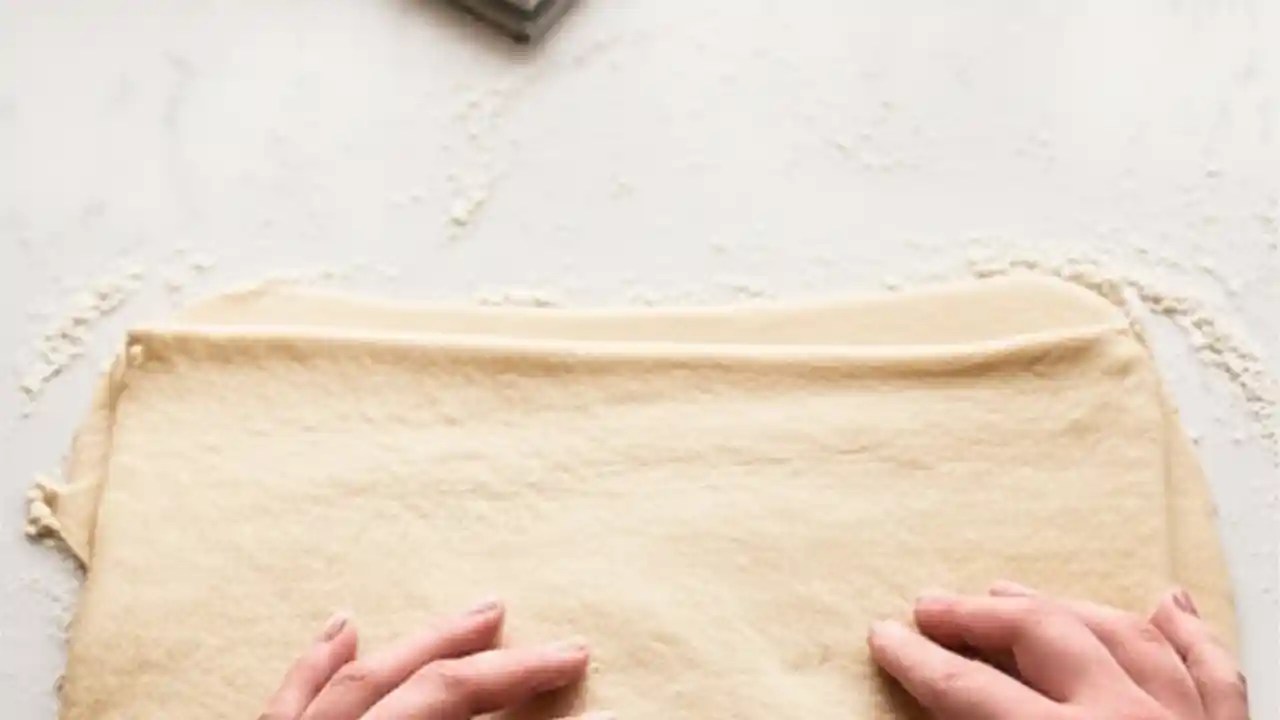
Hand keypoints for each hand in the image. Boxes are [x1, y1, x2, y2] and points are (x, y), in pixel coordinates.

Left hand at [261, 599, 599, 719]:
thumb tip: (586, 719)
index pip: (456, 698)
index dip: (522, 677)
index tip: (576, 660)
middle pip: (421, 685)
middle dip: (491, 660)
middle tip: (554, 644)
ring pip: (356, 682)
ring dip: (420, 644)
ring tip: (474, 616)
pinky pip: (285, 702)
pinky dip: (316, 664)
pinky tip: (344, 628)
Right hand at [869, 583, 1247, 719]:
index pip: (968, 690)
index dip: (917, 660)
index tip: (882, 635)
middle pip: (1041, 636)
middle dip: (977, 616)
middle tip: (931, 606)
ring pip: (1123, 635)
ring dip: (1062, 606)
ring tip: (1013, 593)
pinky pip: (1214, 673)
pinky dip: (1191, 634)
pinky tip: (1168, 603)